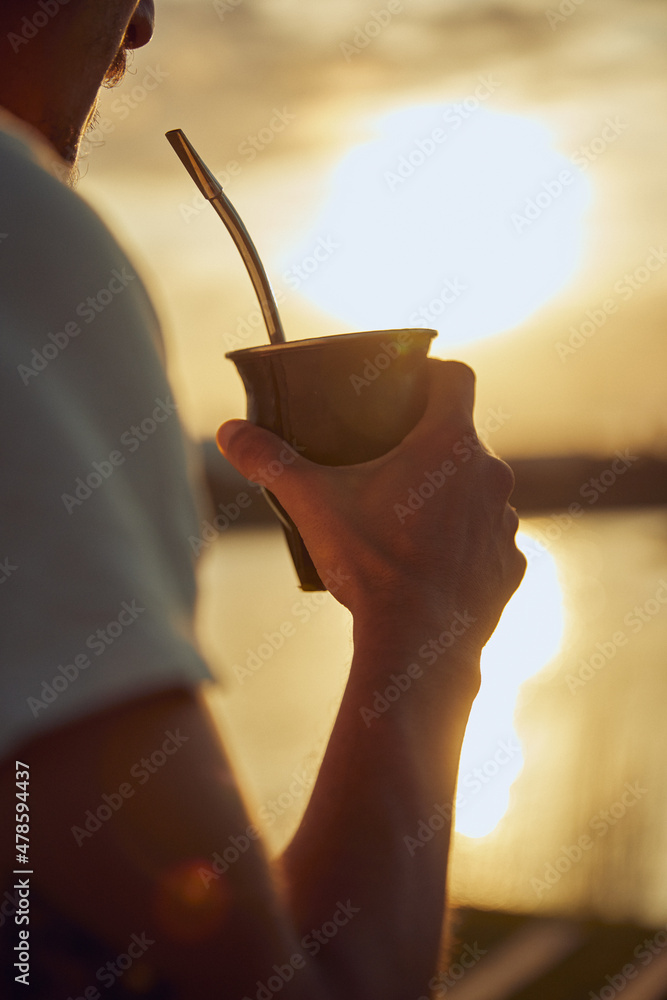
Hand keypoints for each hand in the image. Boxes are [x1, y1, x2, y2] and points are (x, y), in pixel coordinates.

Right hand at [217, 360, 525, 652]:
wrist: (417, 645)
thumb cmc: (372, 566)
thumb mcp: (313, 504)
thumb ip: (270, 461)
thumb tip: (228, 432)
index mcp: (449, 443)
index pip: (455, 377)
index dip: (432, 372)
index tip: (409, 385)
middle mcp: (491, 475)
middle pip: (463, 437)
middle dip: (430, 443)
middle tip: (390, 460)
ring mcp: (504, 523)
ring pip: (480, 490)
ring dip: (453, 493)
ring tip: (410, 516)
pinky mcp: (510, 566)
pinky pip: (490, 540)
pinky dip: (467, 542)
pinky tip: (435, 560)